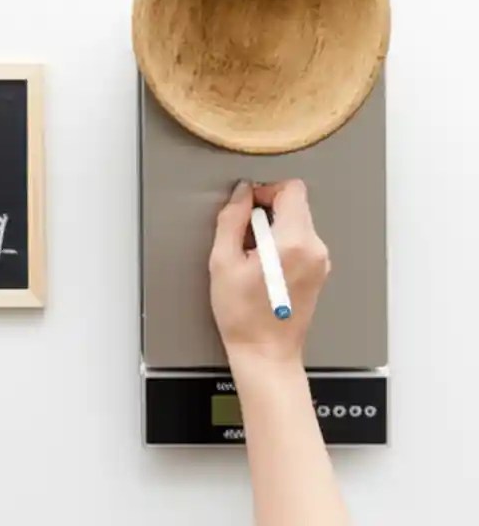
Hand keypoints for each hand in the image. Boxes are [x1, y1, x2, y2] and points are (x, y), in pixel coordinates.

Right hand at [208, 179, 330, 366]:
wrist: (265, 352)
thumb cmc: (244, 316)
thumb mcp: (223, 262)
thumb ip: (231, 219)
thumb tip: (240, 194)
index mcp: (293, 242)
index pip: (291, 190)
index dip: (265, 190)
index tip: (247, 207)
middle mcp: (315, 249)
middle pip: (296, 205)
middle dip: (267, 211)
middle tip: (244, 237)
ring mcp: (320, 261)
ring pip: (297, 223)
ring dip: (273, 229)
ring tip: (252, 257)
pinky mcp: (319, 271)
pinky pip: (301, 242)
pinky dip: (282, 244)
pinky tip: (263, 268)